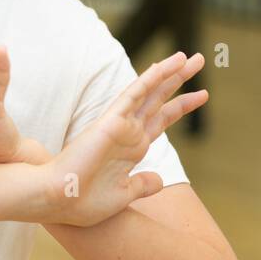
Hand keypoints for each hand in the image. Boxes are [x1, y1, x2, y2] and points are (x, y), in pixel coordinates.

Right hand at [41, 51, 206, 225]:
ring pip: (148, 92)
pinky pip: (133, 95)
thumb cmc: (83, 202)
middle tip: (198, 60)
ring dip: (169, 74)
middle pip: (158, 101)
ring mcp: (119, 125)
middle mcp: (126, 133)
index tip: (201, 94)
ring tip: (189, 57)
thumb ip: (143, 185)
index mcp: (130, 150)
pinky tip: (165, 66)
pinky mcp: (110, 121)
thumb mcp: (123, 194)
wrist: (58, 202)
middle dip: (179, 81)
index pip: (160, 121)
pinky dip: (149, 80)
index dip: (181, 106)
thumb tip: (161, 180)